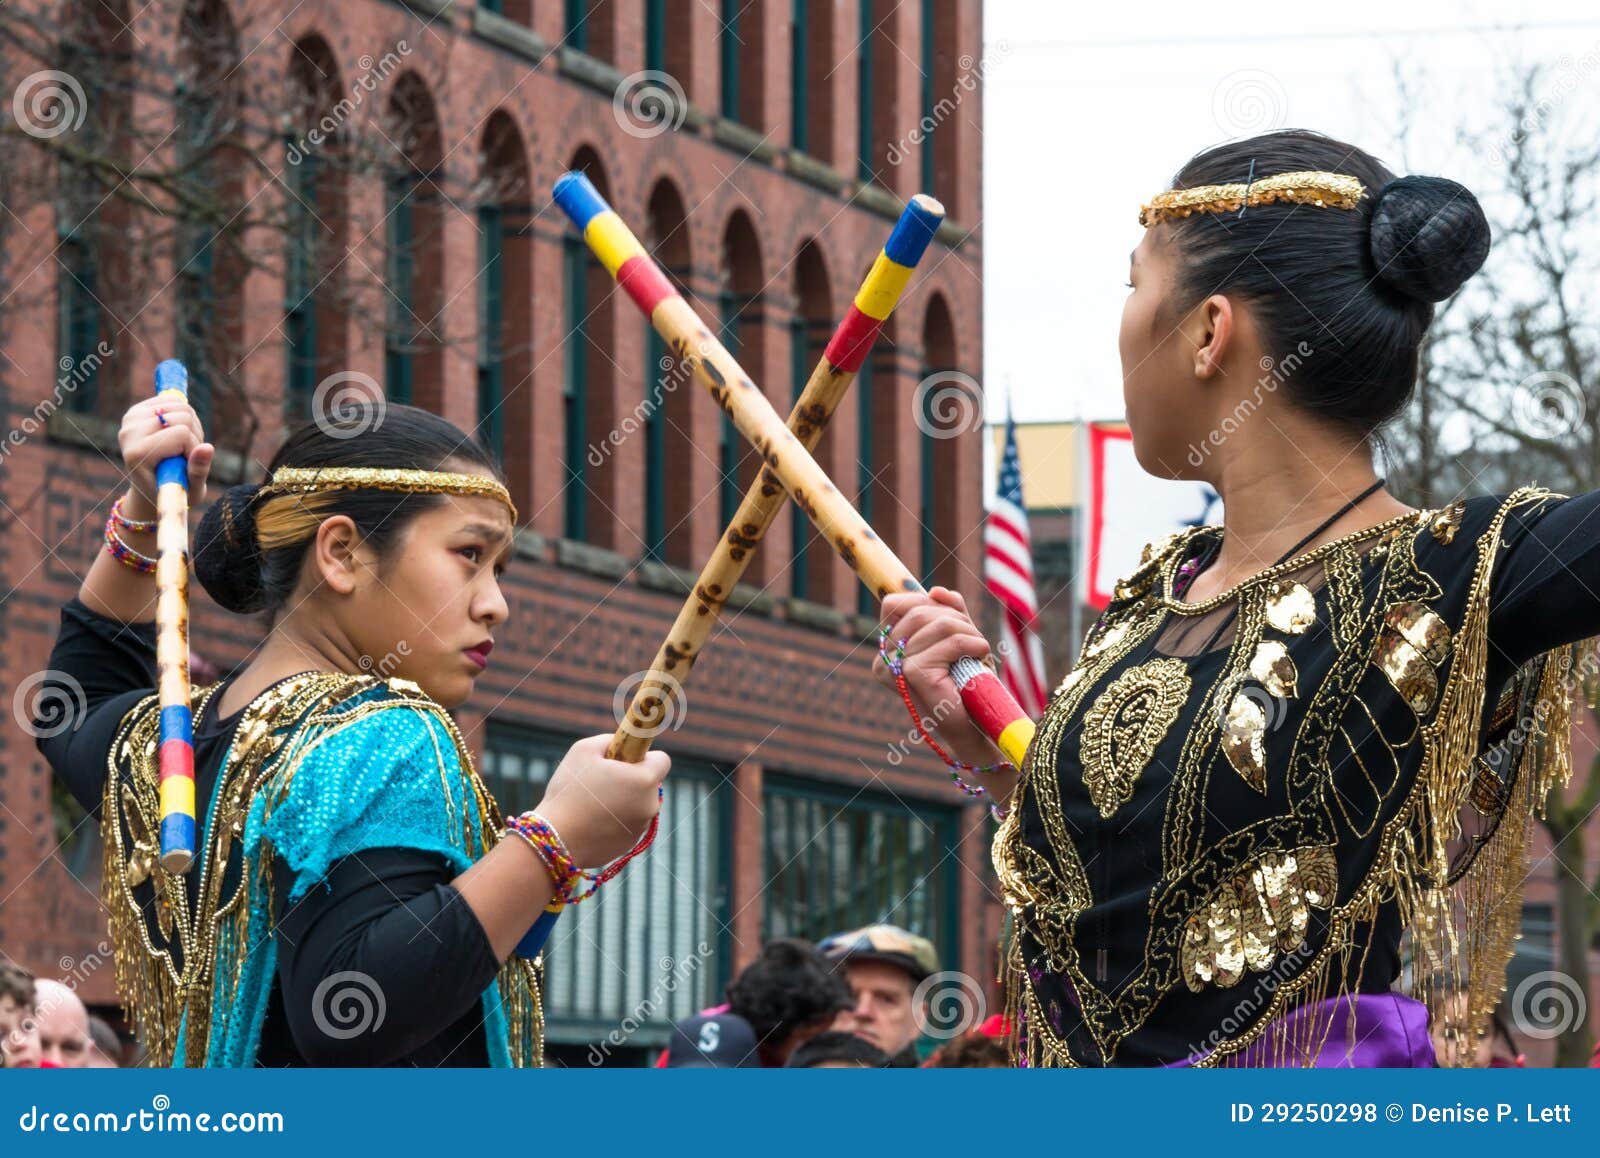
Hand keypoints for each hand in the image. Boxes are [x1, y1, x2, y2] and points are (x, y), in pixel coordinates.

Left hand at [116, 396, 214, 515]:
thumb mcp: (190, 490)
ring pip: (181, 406)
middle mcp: (129, 433)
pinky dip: (184, 414)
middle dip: (194, 435)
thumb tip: (207, 448)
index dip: (195, 447)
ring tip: (182, 444)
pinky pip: (173, 400)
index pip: (181, 433)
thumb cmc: (173, 490)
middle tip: (185, 453)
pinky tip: (176, 431)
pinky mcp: (136, 410)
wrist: (150, 485)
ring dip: (191, 425)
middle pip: (183, 416)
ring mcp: (131, 419)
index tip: (189, 464)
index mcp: (138, 454)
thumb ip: (198, 471)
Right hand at [535, 735, 669, 867]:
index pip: (662, 760)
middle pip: (649, 784)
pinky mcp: (630, 845)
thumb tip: (620, 745)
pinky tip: (592, 821)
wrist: (556, 840)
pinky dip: (616, 821)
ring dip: (624, 801)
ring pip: (639, 805)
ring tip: (592, 804)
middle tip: (602, 781)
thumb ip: (609, 741)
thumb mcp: (584, 750)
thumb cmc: (569, 791)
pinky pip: (628, 824)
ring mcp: (641, 828)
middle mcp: (650, 805)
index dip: (643, 757)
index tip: (623, 760)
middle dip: (631, 780)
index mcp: (645, 780)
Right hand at [875, 587, 1001, 769]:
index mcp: (886, 652)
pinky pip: (950, 641)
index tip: (951, 619)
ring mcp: (896, 669)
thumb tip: (936, 590)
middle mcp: (883, 660)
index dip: (925, 602)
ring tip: (979, 648)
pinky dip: (973, 642)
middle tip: (973, 638)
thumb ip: (946, 609)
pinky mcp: (915, 675)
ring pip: (937, 623)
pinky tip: (981, 653)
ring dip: (968, 631)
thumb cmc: (966, 680)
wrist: (976, 723)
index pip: (894, 603)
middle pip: (918, 610)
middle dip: (954, 617)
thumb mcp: (955, 634)